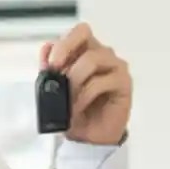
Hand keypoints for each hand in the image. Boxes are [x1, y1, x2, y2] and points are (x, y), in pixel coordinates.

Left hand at [41, 22, 131, 145]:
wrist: (88, 137)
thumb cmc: (74, 111)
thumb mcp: (54, 91)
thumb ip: (49, 70)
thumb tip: (45, 49)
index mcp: (84, 51)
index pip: (78, 31)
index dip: (63, 43)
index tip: (50, 64)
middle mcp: (101, 54)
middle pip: (84, 34)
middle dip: (65, 51)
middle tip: (56, 73)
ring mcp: (115, 66)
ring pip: (91, 59)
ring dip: (73, 80)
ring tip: (66, 98)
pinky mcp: (124, 83)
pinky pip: (101, 82)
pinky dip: (84, 96)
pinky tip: (77, 108)